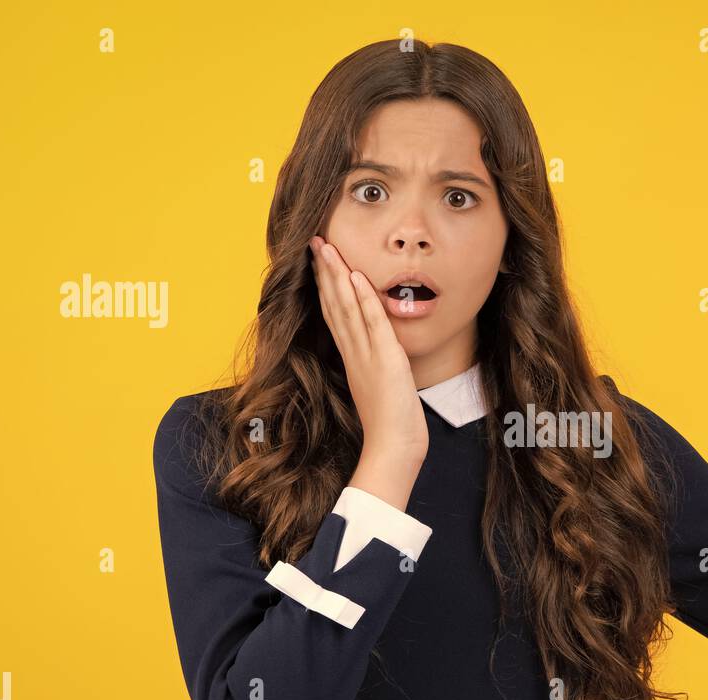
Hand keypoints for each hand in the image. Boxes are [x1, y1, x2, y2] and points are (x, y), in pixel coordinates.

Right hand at [308, 236, 427, 466]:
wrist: (393, 449)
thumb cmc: (391, 426)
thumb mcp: (381, 388)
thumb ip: (375, 368)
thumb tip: (378, 356)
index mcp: (352, 359)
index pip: (334, 315)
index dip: (326, 287)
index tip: (319, 262)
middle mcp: (354, 353)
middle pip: (334, 305)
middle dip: (324, 271)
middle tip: (314, 242)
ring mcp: (367, 356)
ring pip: (347, 308)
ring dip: (337, 275)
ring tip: (327, 247)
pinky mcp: (385, 360)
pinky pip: (372, 323)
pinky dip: (363, 299)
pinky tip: (356, 277)